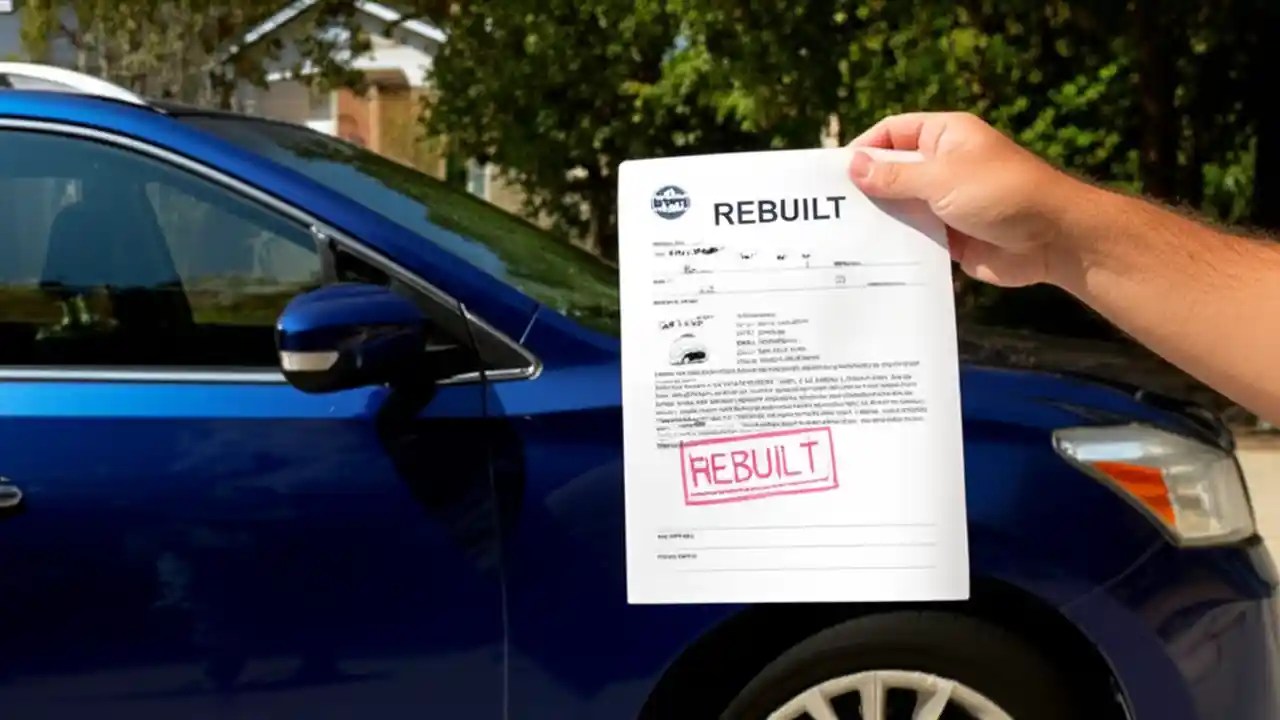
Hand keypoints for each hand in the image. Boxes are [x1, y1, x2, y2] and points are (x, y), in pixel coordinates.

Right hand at [848, 112, 1079, 287]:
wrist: (1054, 239)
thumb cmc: (1003, 193)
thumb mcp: (941, 178)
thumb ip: (894, 176)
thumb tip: (852, 166)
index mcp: (945, 137)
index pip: (894, 132)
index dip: (865, 148)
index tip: (836, 172)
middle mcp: (944, 166)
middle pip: (893, 172)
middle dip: (867, 188)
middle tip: (831, 208)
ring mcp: (947, 202)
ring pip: (902, 207)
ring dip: (881, 219)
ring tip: (842, 235)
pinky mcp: (951, 236)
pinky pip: (915, 237)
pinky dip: (897, 244)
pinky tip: (870, 256)